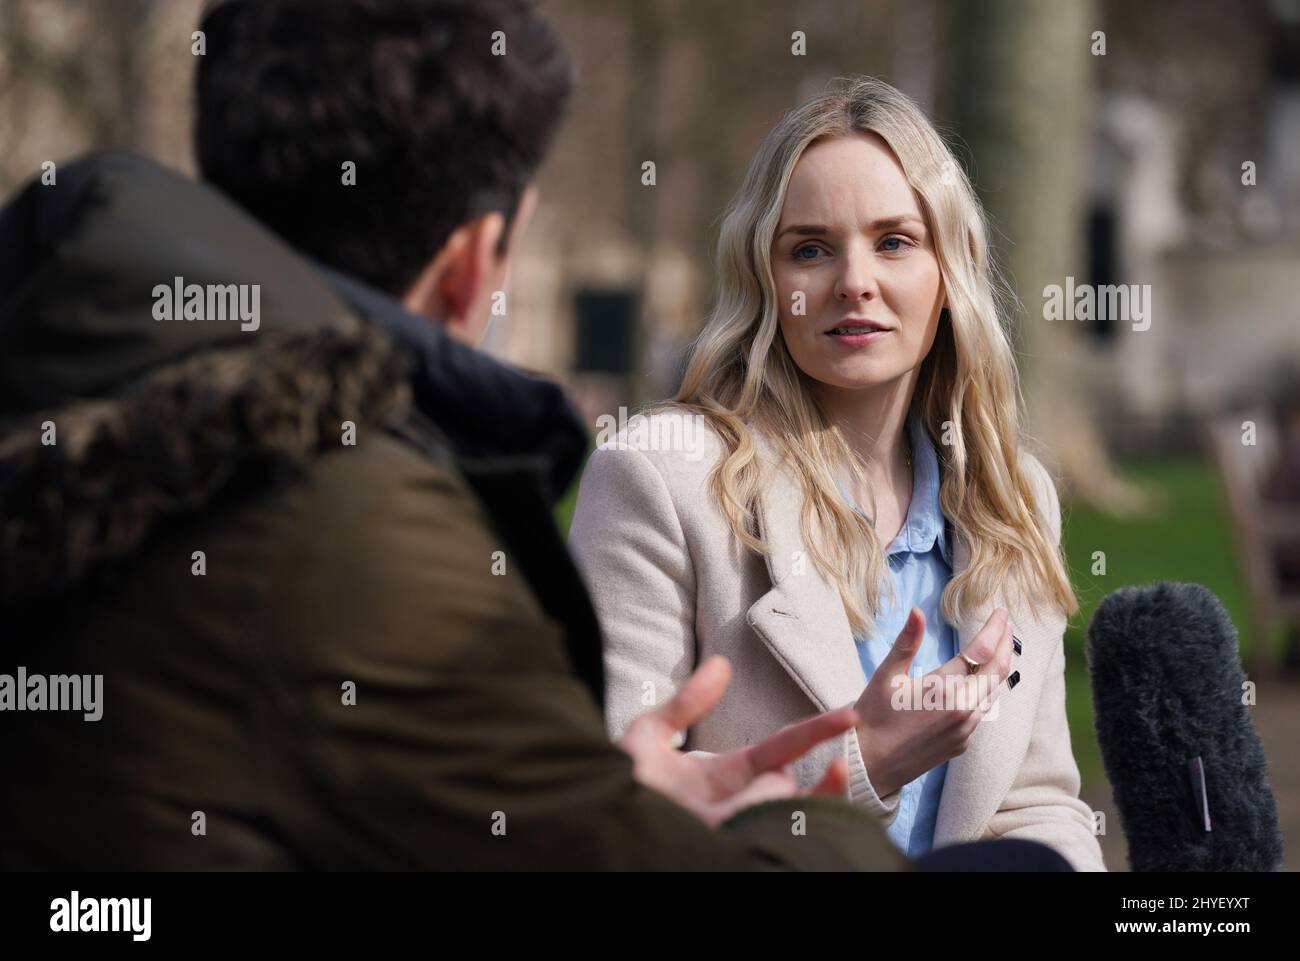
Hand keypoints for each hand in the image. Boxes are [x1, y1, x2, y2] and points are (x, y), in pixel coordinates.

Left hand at [618, 655, 857, 826]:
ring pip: (776, 807)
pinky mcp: (723, 845)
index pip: (782, 748)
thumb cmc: (618, 780)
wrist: (592, 811)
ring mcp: (734, 827)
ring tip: (706, 806)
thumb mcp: (649, 734)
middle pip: (788, 786)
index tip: (849, 714)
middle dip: (778, 780)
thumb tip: (722, 665)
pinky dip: (754, 817)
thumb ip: (686, 704)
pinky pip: (756, 828)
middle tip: (738, 785)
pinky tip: (726, 814)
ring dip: (756, 800)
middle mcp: (737, 804)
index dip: (816, 730)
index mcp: (726, 774)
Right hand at [853, 606, 1013, 798]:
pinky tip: (982, 681)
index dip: (994, 629)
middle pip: (997, 671)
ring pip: (993, 692)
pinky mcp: (962, 743)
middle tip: (1007, 624)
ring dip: (999, 667)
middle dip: (1005, 644)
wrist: (869, 764)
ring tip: (1000, 647)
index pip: (981, 651)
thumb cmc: (872, 717)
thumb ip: (907, 642)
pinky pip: (982, 711)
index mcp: (944, 689)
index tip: (1001, 612)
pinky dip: (988, 690)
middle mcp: (962, 710)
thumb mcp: (886, 675)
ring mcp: (964, 729)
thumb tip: (917, 611)